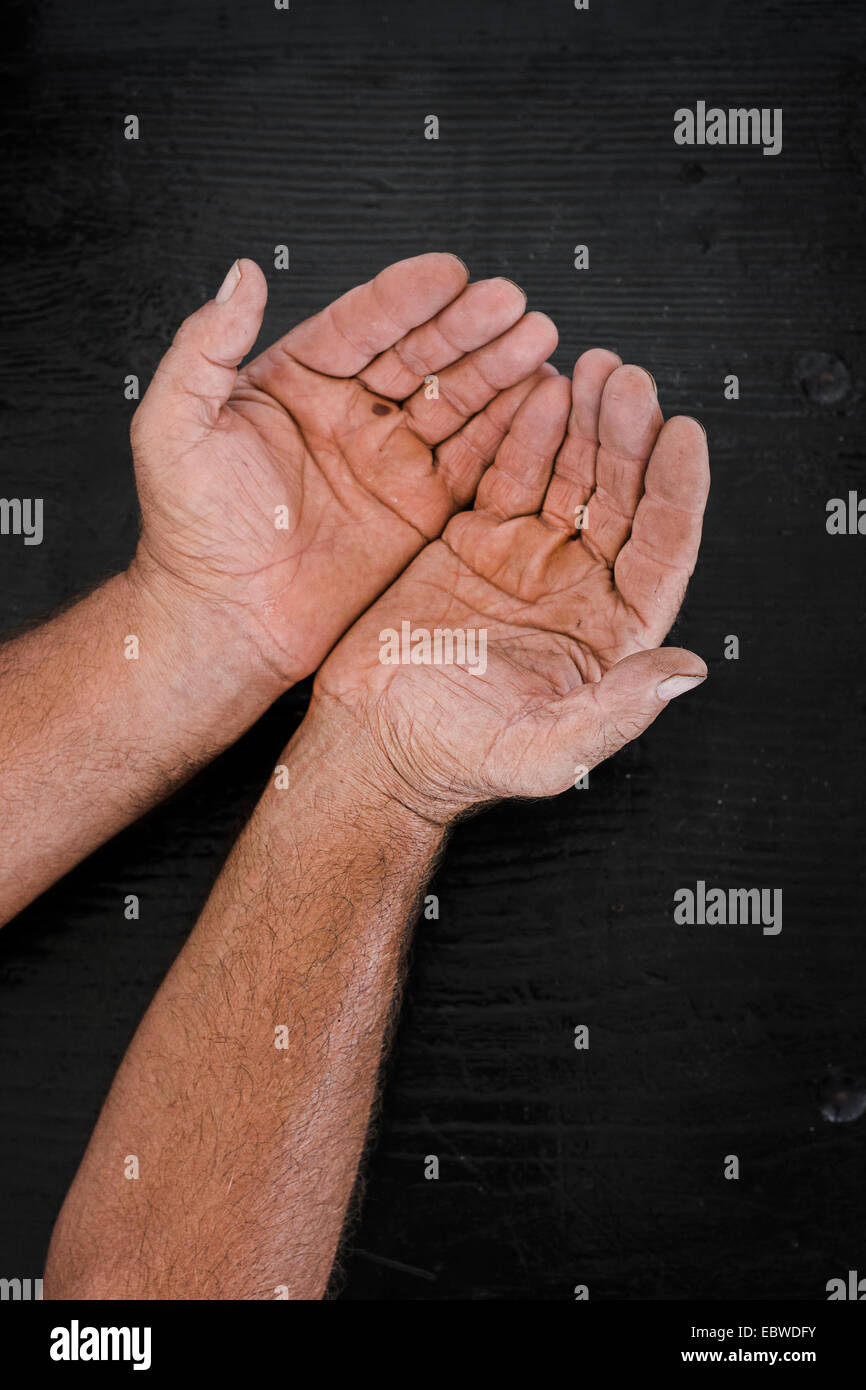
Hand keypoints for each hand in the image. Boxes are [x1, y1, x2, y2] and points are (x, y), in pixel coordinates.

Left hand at [129, 254, 556, 688]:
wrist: (225, 622)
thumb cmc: (188, 531)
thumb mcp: (173, 427)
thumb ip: (204, 347)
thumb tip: (242, 273)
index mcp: (298, 382)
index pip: (360, 325)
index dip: (404, 298)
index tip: (447, 273)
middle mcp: (351, 414)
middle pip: (420, 356)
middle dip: (469, 328)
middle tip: (513, 303)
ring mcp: (391, 461)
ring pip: (456, 402)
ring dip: (500, 369)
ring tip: (541, 340)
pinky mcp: (422, 509)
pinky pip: (473, 464)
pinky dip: (509, 434)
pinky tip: (540, 399)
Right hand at [313, 352, 709, 820]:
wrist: (372, 742)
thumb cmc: (457, 757)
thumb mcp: (546, 749)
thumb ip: (618, 710)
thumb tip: (688, 669)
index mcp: (611, 634)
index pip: (662, 550)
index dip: (677, 491)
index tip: (682, 435)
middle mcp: (578, 588)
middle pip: (620, 497)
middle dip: (626, 435)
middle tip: (623, 378)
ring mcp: (527, 558)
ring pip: (569, 474)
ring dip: (581, 421)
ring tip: (587, 368)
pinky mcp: (476, 539)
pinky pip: (508, 473)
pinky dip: (522, 432)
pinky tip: (535, 390)